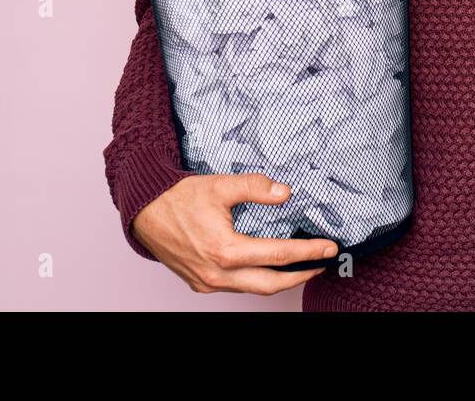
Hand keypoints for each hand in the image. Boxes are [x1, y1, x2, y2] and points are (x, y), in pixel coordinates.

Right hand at [132, 172, 337, 294]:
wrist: (144, 211)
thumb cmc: (179, 198)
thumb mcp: (220, 185)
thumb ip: (255, 187)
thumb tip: (285, 192)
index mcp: (225, 251)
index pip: (279, 255)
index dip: (308, 252)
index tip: (329, 248)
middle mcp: (217, 274)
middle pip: (271, 284)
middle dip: (301, 275)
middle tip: (322, 264)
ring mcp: (208, 283)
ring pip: (253, 289)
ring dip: (280, 280)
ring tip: (301, 267)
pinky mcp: (200, 283)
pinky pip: (236, 288)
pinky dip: (257, 280)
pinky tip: (268, 268)